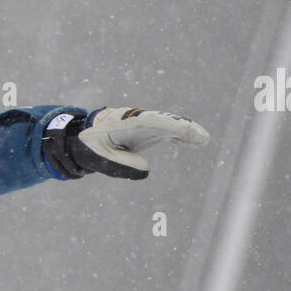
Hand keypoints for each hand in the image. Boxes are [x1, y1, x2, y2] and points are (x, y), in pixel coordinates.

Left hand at [43, 108, 209, 179]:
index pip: (149, 123)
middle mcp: (137, 121)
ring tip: (204, 140)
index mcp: (123, 124)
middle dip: (181, 128)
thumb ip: (120, 165)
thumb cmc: (92, 146)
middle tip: (201, 136)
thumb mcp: (99, 158)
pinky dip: (182, 136)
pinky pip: (168, 132)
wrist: (86, 135)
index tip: (183, 130)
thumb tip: (146, 169)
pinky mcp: (148, 131)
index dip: (167, 125)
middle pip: (163, 121)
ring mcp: (144, 125)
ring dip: (187, 132)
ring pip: (169, 125)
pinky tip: (198, 142)